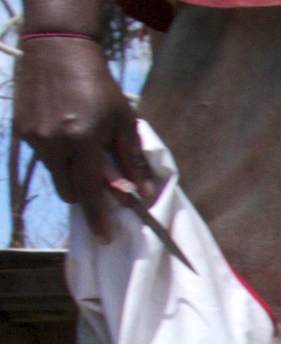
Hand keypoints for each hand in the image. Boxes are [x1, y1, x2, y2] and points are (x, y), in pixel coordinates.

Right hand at [14, 35, 149, 241]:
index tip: (104, 238)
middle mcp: (54, 143)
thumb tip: (142, 194)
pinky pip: (43, 157)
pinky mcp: (21, 130)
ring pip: (55, 175)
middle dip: (86, 194)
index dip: (98, 219)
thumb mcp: (123, 121)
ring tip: (82, 146)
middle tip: (101, 180)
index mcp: (82, 142)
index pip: (91, 193)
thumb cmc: (98, 85)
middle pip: (70, 192)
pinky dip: (57, 155)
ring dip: (71, 172)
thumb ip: (132, 159)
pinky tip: (66, 132)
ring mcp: (34, 137)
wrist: (57, 51)